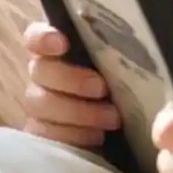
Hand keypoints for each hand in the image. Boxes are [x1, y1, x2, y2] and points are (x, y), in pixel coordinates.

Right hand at [20, 22, 119, 147]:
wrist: (129, 124)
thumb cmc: (128, 84)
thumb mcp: (131, 66)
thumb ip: (124, 52)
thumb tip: (136, 49)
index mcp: (62, 48)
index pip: (37, 36)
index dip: (42, 37)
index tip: (61, 43)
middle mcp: (45, 72)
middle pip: (40, 70)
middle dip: (72, 80)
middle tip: (102, 88)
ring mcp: (39, 103)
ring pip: (40, 104)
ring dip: (78, 112)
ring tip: (113, 118)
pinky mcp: (42, 133)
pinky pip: (45, 135)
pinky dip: (73, 136)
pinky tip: (97, 136)